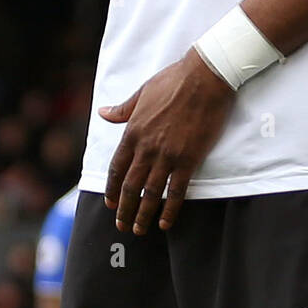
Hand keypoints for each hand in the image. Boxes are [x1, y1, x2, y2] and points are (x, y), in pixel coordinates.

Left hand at [98, 48, 235, 234]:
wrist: (204, 77)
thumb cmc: (174, 80)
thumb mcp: (142, 92)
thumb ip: (123, 109)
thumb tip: (103, 113)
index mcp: (133, 131)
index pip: (117, 167)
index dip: (112, 188)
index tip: (111, 203)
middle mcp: (146, 147)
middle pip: (131, 186)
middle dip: (124, 209)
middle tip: (122, 225)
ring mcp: (167, 155)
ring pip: (150, 192)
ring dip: (142, 214)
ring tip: (138, 230)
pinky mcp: (189, 159)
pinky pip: (176, 190)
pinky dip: (169, 209)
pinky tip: (164, 222)